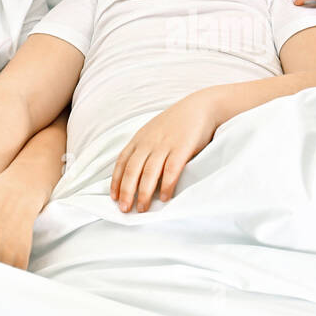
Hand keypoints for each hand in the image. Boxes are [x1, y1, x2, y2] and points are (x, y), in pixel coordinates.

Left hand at [111, 91, 218, 212]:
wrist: (201, 107)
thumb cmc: (178, 122)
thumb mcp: (155, 131)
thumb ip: (145, 148)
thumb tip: (137, 172)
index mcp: (140, 138)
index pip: (122, 162)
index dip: (117, 181)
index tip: (115, 197)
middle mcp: (149, 142)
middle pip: (132, 170)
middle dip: (126, 191)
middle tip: (125, 209)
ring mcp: (165, 145)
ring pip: (149, 172)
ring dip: (144, 193)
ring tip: (142, 208)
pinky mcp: (182, 148)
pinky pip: (171, 170)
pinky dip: (166, 185)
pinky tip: (164, 197)